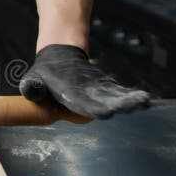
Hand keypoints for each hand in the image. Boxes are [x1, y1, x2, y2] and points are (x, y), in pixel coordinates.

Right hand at [20, 44, 149, 118]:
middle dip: (120, 105)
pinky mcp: (106, 87)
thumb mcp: (32, 78)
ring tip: (144, 101)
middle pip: (105, 105)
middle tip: (135, 105)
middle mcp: (87, 101)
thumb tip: (32, 90)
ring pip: (116, 100)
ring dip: (130, 102)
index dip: (96, 108)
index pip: (83, 106)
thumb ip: (32, 87)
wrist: (56, 64)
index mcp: (70, 99)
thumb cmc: (43, 76)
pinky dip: (131, 95)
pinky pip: (120, 92)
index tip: (108, 111)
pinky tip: (144, 98)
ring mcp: (98, 95)